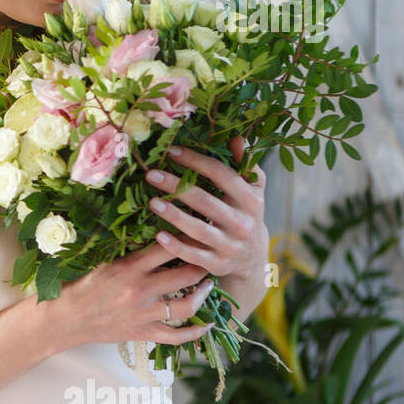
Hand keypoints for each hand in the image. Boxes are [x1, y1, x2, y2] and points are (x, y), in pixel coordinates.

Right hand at [52, 240, 216, 347]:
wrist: (67, 317)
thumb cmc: (83, 285)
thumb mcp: (104, 262)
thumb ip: (131, 254)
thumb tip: (158, 238)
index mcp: (130, 267)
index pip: (169, 247)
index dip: (188, 237)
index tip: (199, 230)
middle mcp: (141, 290)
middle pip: (186, 274)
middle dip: (203, 264)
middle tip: (209, 257)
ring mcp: (144, 314)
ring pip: (187, 305)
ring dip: (203, 294)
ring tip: (208, 285)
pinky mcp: (144, 333)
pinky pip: (176, 336)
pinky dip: (195, 332)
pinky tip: (207, 325)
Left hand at [143, 136, 268, 277]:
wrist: (252, 257)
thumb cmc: (244, 215)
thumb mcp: (251, 191)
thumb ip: (245, 166)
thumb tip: (237, 139)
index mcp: (252, 200)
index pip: (221, 175)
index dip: (195, 161)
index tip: (171, 152)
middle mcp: (243, 223)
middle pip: (205, 201)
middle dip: (176, 186)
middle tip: (151, 174)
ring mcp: (230, 245)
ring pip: (198, 229)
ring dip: (173, 215)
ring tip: (151, 202)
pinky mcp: (217, 264)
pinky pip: (194, 255)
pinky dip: (176, 246)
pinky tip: (158, 235)